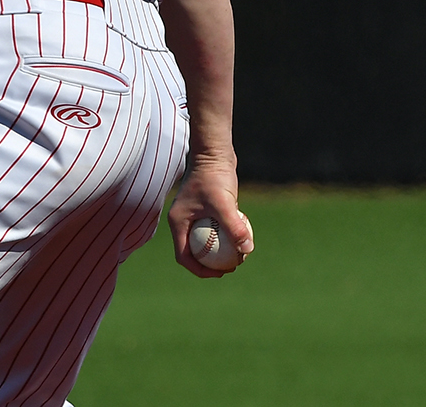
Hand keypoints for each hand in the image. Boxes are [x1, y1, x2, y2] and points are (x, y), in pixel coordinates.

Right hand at [166, 153, 252, 277]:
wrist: (213, 152)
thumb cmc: (214, 176)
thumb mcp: (225, 204)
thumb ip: (235, 227)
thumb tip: (247, 250)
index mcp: (178, 222)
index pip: (184, 256)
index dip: (200, 270)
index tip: (220, 274)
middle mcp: (183, 220)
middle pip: (194, 251)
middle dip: (212, 264)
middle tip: (232, 267)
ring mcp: (193, 215)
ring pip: (205, 241)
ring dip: (220, 250)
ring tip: (240, 255)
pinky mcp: (205, 208)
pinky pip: (213, 229)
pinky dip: (225, 235)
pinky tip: (242, 237)